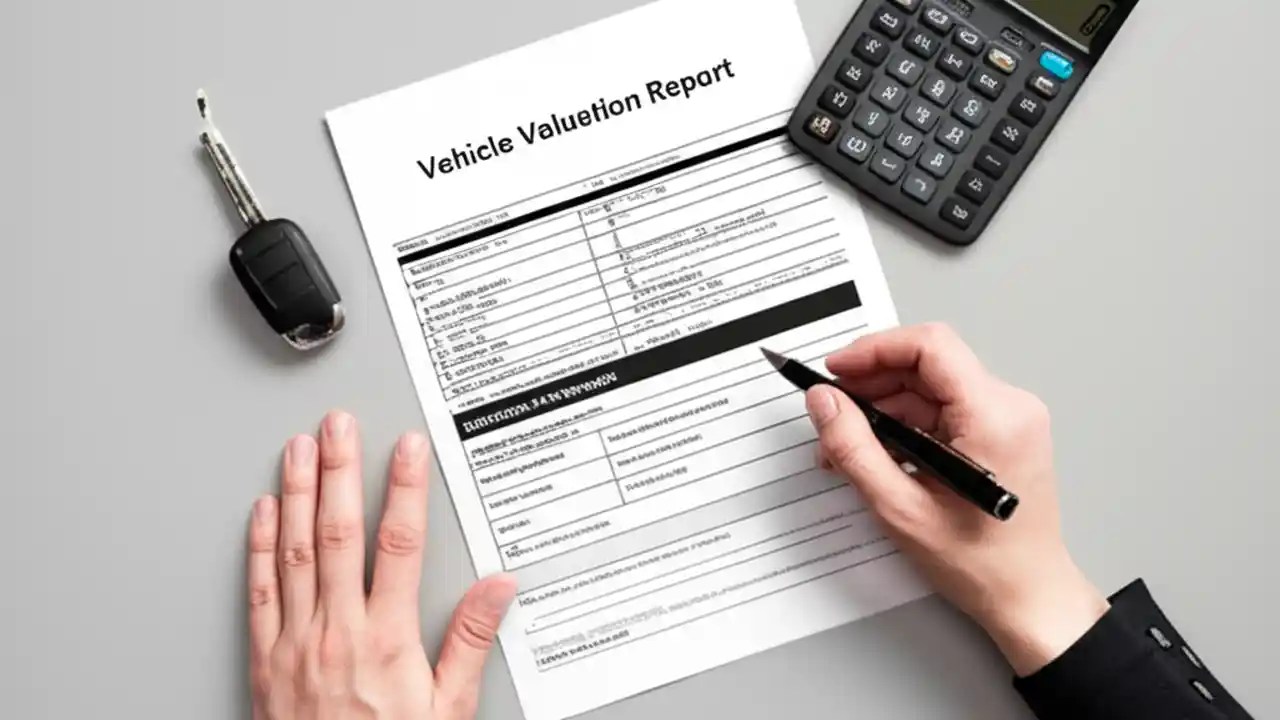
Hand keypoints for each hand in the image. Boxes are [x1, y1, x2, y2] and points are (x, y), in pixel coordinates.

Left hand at [246, 411, 516, 718]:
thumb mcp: (448, 709)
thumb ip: (469, 641)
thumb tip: (497, 588)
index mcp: (386, 639)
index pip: (398, 545)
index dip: (403, 488)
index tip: (407, 449)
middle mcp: (336, 632)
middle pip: (337, 534)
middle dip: (338, 471)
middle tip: (338, 426)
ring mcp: (296, 642)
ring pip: (294, 552)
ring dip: (294, 493)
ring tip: (298, 449)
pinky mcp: (266, 659)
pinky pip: (260, 592)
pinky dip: (260, 547)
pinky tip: (262, 513)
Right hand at [806, 324, 1108, 675]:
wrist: (1027, 596)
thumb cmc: (984, 564)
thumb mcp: (901, 508)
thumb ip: (854, 448)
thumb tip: (825, 403)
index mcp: (995, 418)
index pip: (929, 347)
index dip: (873, 350)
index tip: (836, 370)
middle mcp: (1010, 408)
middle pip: (926, 365)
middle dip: (870, 386)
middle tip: (831, 411)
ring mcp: (1008, 419)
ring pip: (929, 388)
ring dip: (883, 409)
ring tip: (847, 446)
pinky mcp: (1000, 431)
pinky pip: (942, 409)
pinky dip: (905, 425)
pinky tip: (878, 453)